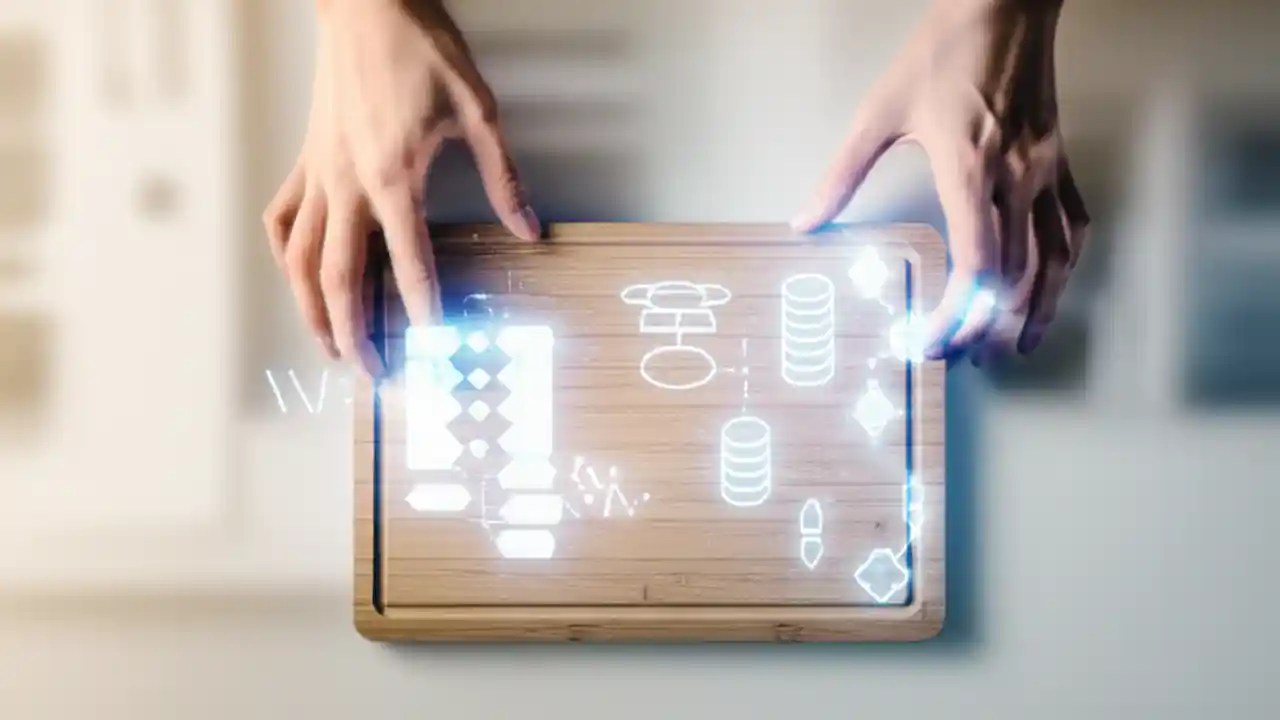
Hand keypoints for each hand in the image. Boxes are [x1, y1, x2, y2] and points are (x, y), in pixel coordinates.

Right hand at [264, 0, 539, 375]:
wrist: (366, 3)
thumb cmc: (419, 49)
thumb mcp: (478, 110)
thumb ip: (503, 177)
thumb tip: (528, 228)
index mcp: (393, 177)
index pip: (409, 263)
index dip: (424, 310)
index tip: (434, 348)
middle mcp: (347, 185)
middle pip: (340, 280)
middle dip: (355, 336)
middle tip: (375, 374)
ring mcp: (318, 175)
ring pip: (301, 260)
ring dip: (312, 312)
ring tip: (330, 349)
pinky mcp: (305, 161)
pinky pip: (284, 219)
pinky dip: (288, 255)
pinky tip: (298, 277)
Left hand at [793, 0, 1088, 360]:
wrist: (1002, 8)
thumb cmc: (940, 57)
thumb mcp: (879, 114)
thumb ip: (842, 175)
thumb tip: (804, 223)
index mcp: (970, 171)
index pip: (977, 267)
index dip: (958, 315)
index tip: (932, 341)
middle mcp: (1016, 179)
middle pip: (1014, 277)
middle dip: (986, 326)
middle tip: (961, 356)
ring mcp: (1045, 172)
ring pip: (1055, 261)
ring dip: (1037, 311)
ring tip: (1014, 347)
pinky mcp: (1060, 162)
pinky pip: (1073, 227)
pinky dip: (1062, 267)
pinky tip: (1050, 288)